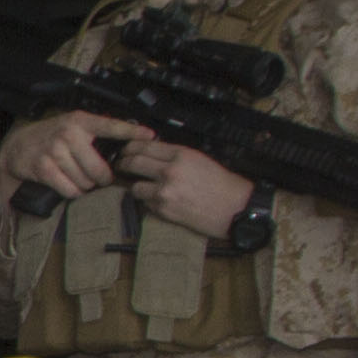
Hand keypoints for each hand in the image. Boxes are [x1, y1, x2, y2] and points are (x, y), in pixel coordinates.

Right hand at [0, 111, 137, 202]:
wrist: (17, 147)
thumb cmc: (51, 138)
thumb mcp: (73, 126)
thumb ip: (95, 133)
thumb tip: (129, 147)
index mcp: (81, 121)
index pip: (111, 126)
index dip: (132, 132)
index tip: (150, 136)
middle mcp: (68, 133)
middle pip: (100, 169)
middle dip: (102, 179)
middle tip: (99, 178)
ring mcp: (55, 150)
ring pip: (85, 182)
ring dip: (85, 186)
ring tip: (79, 179)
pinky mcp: (44, 168)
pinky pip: (70, 190)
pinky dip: (72, 192)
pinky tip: (69, 186)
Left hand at [112, 136, 261, 239]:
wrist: (236, 208)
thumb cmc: (222, 184)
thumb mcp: (200, 160)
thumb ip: (175, 156)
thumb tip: (154, 154)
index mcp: (181, 154)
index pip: (144, 146)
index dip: (130, 148)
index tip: (126, 150)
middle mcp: (170, 171)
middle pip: (133, 163)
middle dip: (124, 164)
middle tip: (122, 166)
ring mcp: (165, 192)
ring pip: (135, 187)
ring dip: (136, 187)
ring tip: (142, 187)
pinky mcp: (164, 210)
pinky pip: (146, 204)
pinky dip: (149, 202)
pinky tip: (159, 201)